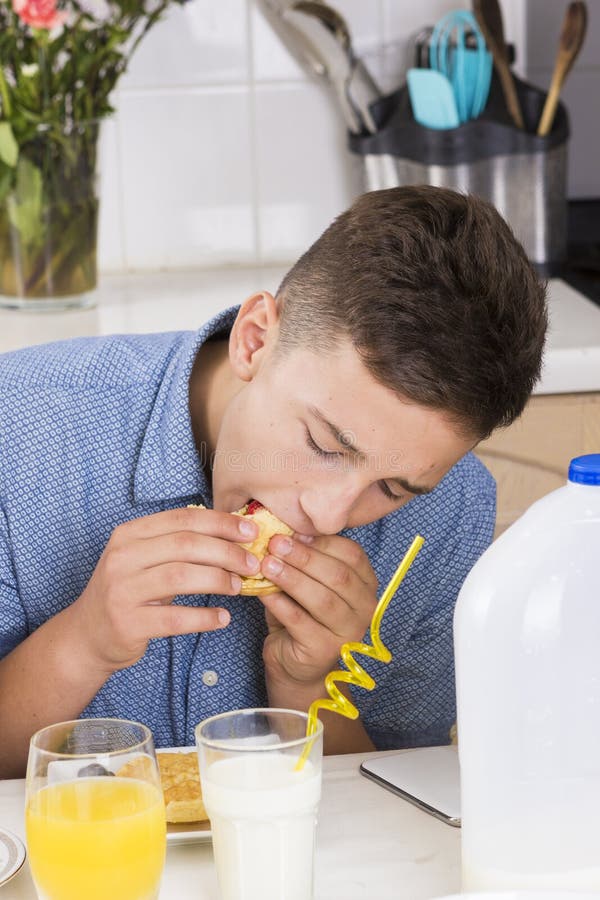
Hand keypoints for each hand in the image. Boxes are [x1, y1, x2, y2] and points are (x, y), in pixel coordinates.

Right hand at [70, 507, 259, 673]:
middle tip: (253, 563)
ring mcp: (122, 590)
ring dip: (218, 580)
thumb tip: (234, 533)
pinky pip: (175, 619)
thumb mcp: (144, 559)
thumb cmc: (128, 591)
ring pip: (181, 577)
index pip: (182, 519)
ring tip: (239, 587)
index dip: (221, 523)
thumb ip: (178, 544)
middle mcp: (122, 557)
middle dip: (226, 551)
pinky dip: (204, 618)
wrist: (87, 635)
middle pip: (185, 545)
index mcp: (130, 533)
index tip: (251, 531)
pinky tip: (222, 618)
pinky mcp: (127, 623)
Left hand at [258, 533, 378, 689]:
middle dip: (304, 557)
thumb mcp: (308, 583)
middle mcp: (365, 609)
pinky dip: (279, 603)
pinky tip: (263, 591)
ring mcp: (348, 632)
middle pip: (338, 575)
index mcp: (366, 585)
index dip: (322, 541)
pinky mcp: (324, 650)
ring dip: (292, 578)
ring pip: (322, 599)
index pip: (352, 555)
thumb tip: (282, 532)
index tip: (292, 532)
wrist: (296, 664)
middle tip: (275, 544)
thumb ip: (304, 561)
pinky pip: (299, 621)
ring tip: (267, 564)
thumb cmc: (302, 615)